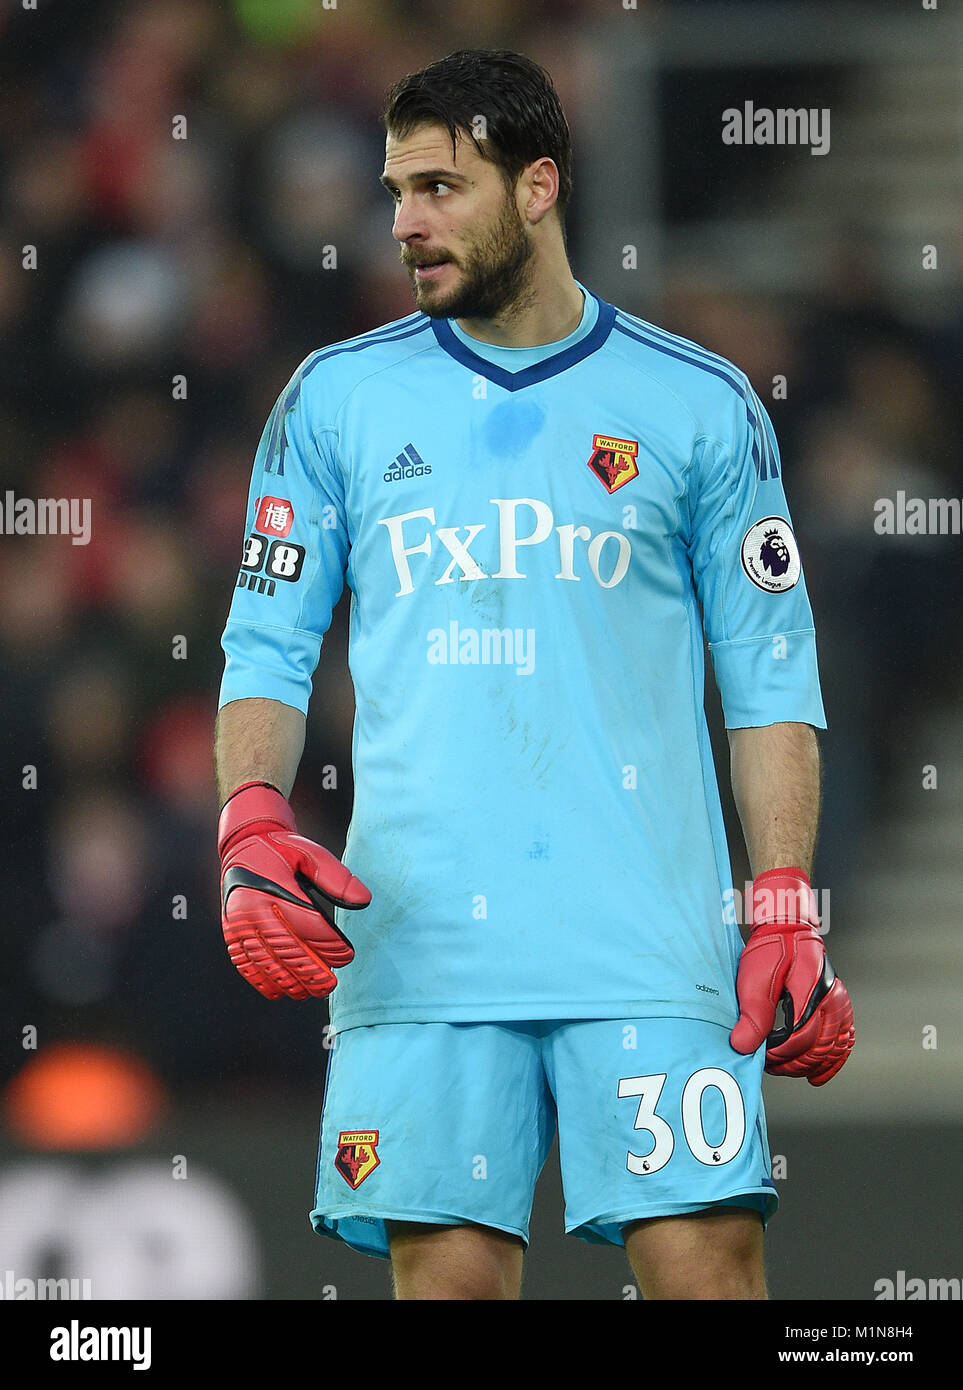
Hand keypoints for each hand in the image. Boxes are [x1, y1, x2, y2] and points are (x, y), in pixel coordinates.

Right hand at [218, 781, 370, 999]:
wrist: (245, 844)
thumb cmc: (283, 850)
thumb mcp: (312, 854)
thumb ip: (337, 877)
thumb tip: (364, 900)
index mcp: (272, 889)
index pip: (307, 926)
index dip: (330, 945)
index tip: (347, 956)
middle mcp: (250, 911)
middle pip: (287, 951)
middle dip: (312, 972)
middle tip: (331, 984)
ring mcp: (237, 926)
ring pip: (266, 964)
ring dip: (290, 982)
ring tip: (312, 992)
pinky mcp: (231, 935)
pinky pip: (246, 965)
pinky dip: (263, 981)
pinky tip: (282, 991)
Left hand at [729, 867, 853, 1085]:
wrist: (789, 929)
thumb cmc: (772, 949)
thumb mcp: (754, 977)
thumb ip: (751, 1014)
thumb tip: (742, 1046)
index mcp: (810, 992)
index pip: (800, 1038)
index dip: (781, 1055)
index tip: (763, 1057)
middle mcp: (831, 999)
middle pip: (818, 1048)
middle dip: (793, 1063)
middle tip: (771, 1066)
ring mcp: (839, 1003)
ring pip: (832, 1048)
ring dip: (810, 1065)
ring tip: (789, 1070)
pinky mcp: (840, 1005)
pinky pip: (844, 1040)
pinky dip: (833, 1061)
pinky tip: (819, 1075)